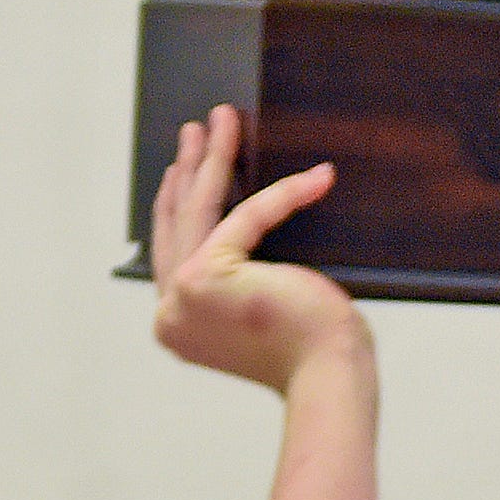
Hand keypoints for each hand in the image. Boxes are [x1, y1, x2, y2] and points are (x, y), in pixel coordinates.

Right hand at [149, 106, 367, 393]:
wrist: (330, 377)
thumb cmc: (312, 352)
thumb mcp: (263, 311)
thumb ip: (238, 280)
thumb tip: (241, 236)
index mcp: (179, 324)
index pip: (177, 250)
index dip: (179, 203)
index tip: (185, 168)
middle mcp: (170, 313)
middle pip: (178, 224)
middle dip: (189, 169)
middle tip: (196, 129)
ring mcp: (182, 296)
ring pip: (199, 210)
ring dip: (211, 159)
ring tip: (221, 121)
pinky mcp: (206, 276)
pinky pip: (248, 218)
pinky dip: (282, 195)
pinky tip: (314, 177)